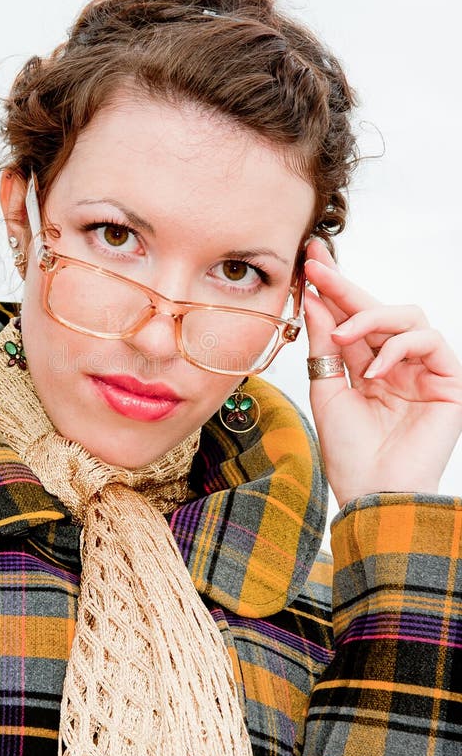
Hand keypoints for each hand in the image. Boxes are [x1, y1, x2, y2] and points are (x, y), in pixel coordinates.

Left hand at [303, 238, 461, 508]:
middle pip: (377, 311)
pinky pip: (429, 341)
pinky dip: (398, 348)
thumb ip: (325, 344)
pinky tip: (374, 369)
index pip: (352, 319)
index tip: (308, 263)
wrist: (373, 492)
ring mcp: (423, 371)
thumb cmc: (349, 452)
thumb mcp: (327, 389)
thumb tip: (317, 299)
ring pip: (407, 317)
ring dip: (370, 318)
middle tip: (317, 267)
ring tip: (342, 337)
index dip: (333, 289)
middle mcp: (397, 364)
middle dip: (346, 286)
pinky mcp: (449, 380)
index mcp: (367, 367)